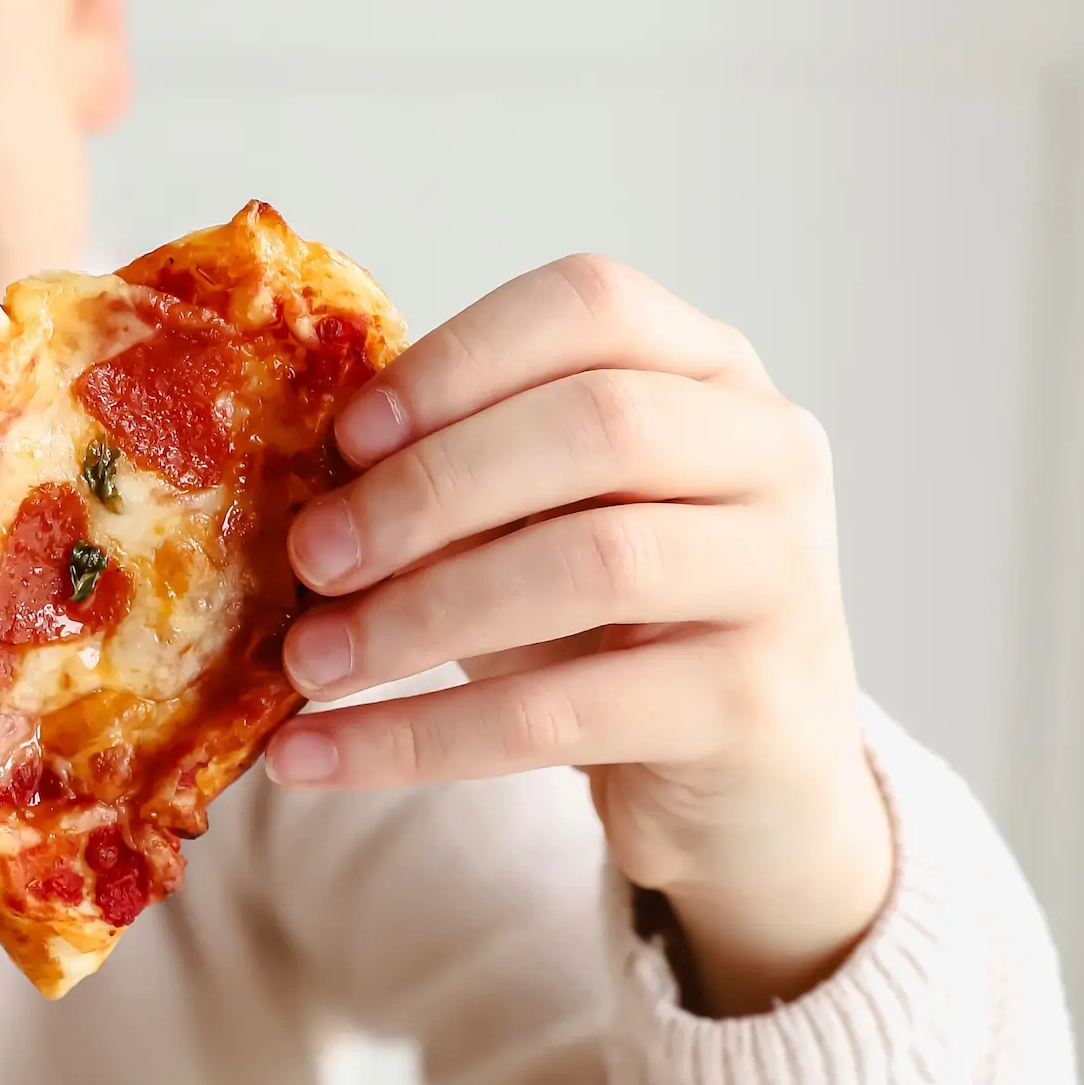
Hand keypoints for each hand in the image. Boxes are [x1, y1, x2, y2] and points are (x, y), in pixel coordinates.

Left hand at [268, 255, 893, 1013]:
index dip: (457, 361)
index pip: (594, 306)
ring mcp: (781, 577)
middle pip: (596, 425)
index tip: (344, 437)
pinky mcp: (752, 705)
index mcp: (711, 371)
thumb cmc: (622, 622)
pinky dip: (423, 737)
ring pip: (589, 565)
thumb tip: (302, 488)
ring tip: (307, 665)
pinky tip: (323, 756)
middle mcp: (770, 452)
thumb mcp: (547, 521)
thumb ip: (461, 478)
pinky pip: (564, 716)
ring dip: (419, 616)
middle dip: (427, 490)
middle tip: (309, 559)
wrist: (752, 778)